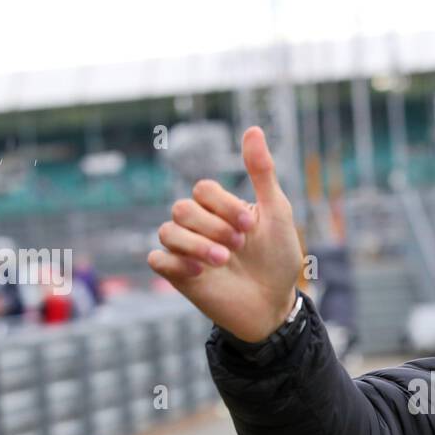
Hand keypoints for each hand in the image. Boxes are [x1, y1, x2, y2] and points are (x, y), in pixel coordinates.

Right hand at [148, 126, 302, 342]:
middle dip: (212, 226)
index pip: (203, 189)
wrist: (274, 306)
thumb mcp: (276, 213)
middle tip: (239, 246)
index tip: (250, 226)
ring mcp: (187, 251)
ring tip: (222, 261)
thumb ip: (262, 172)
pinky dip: (175, 263)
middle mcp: (200, 226)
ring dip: (195, 245)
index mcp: (220, 208)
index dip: (224, 205)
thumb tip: (253, 129)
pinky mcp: (179, 277)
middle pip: (182, 208)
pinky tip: (201, 273)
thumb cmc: (278, 259)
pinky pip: (156, 260)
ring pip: (167, 232)